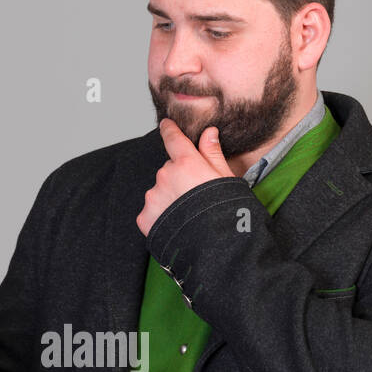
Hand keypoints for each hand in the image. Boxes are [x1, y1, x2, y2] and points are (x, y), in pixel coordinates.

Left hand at [136, 118, 233, 236]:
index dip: (169, 130)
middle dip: (179, 179)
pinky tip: (176, 225)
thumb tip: (209, 132)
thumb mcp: (226, 179)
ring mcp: (153, 197)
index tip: (165, 124)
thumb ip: (213, 154)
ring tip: (187, 215)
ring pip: (159, 191)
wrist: (215, 247)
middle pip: (169, 170)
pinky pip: (151, 212)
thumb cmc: (226, 211)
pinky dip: (161, 217)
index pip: (173, 139)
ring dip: (169, 198)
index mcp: (186, 163)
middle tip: (195, 197)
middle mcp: (165, 176)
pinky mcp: (145, 217)